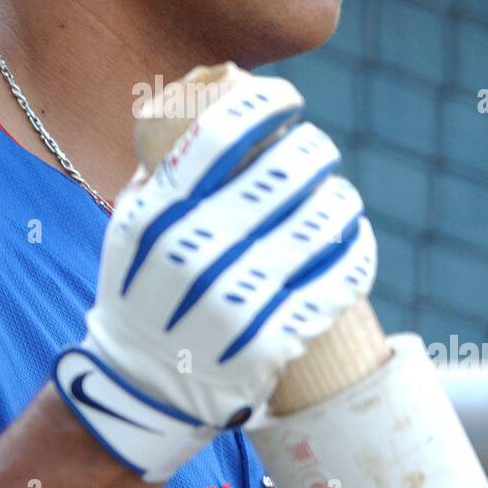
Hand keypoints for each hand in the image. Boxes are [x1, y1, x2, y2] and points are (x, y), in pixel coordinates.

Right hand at [52, 71, 375, 481]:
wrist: (142, 387)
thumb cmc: (141, 290)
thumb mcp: (130, 226)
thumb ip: (163, 170)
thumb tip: (207, 100)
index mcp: (156, 216)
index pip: (220, 134)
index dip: (265, 104)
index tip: (287, 99)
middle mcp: (194, 252)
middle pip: (281, 171)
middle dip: (313, 149)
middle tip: (317, 150)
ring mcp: (236, 299)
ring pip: (320, 222)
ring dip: (340, 199)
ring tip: (340, 196)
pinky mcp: (272, 339)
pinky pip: (339, 279)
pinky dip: (356, 251)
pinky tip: (354, 238)